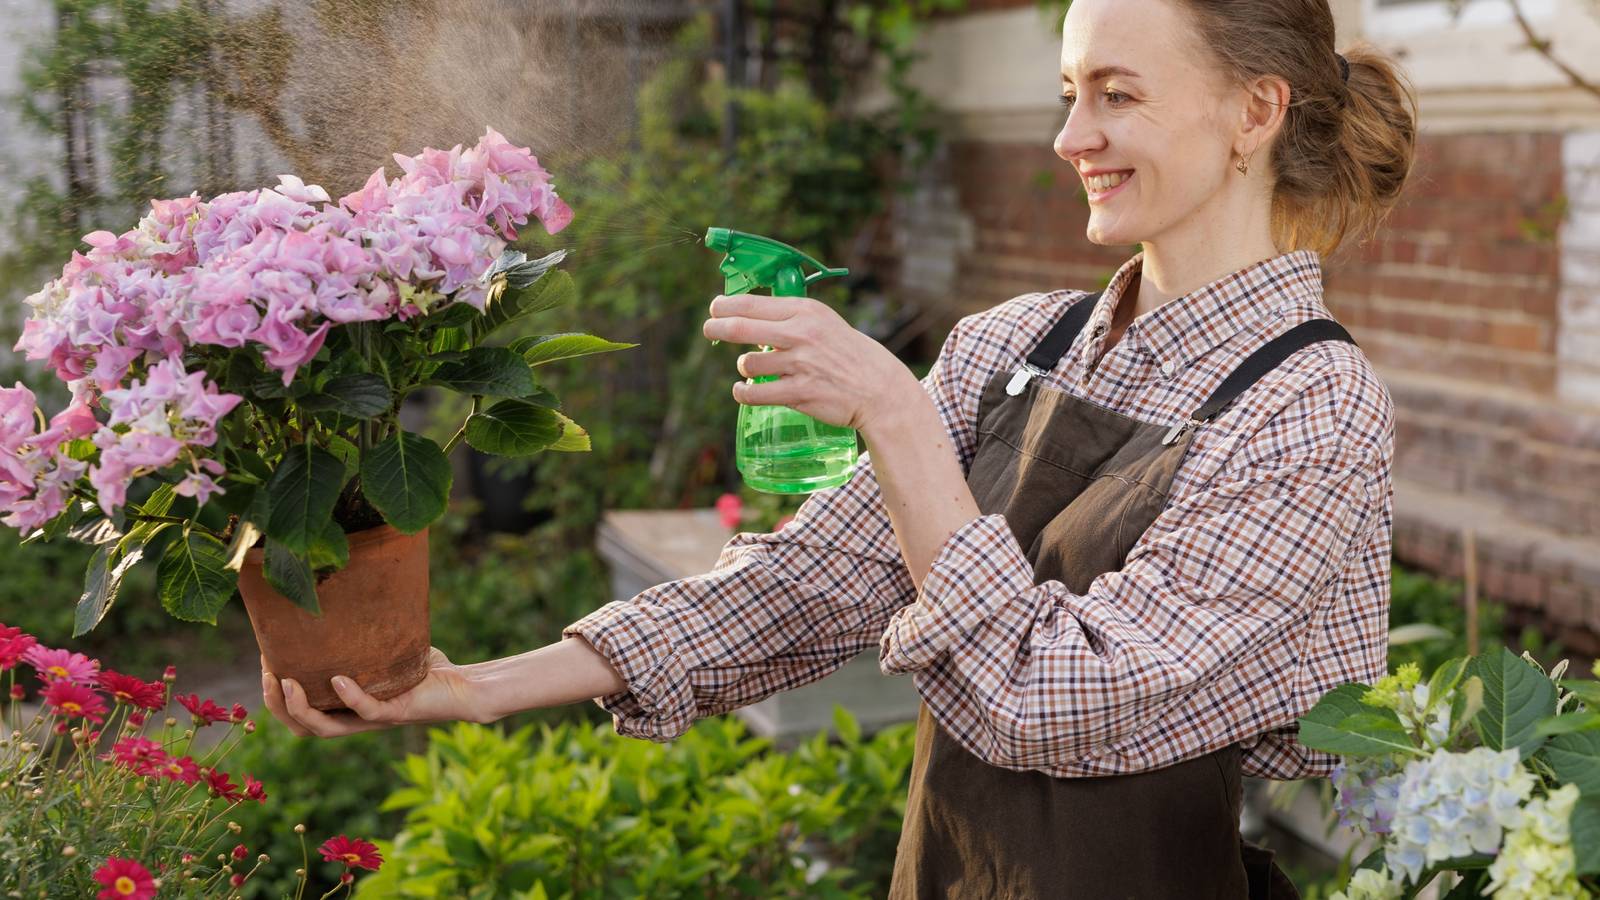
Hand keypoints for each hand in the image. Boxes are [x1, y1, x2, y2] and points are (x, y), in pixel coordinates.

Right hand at [260, 647, 486, 737]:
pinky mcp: (398, 713)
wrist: (465, 686)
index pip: (301, 714)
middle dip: (278, 705)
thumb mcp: (387, 652)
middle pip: (303, 727)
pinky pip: (367, 711)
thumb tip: (344, 596)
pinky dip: (350, 697)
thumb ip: (365, 636)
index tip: (266, 663)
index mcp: (348, 709)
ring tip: (287, 682)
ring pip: (325, 728)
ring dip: (301, 709)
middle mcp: (357, 719)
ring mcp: (376, 720)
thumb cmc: (427, 671)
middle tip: (268, 675)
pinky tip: (338, 679)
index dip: (277, 698)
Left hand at [703, 293, 920, 431]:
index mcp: (806, 311)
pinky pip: (754, 393)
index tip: (715, 308)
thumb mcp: (824, 323)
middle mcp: (801, 334)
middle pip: (740, 327)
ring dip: (744, 367)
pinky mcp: (799, 393)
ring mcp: (799, 364)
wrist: (878, 389)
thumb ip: (792, 318)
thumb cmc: (848, 354)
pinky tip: (744, 390)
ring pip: (747, 363)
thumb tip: (752, 316)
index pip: (753, 303)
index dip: (726, 305)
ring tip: (751, 369)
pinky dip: (743, 392)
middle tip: (709, 330)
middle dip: (717, 328)